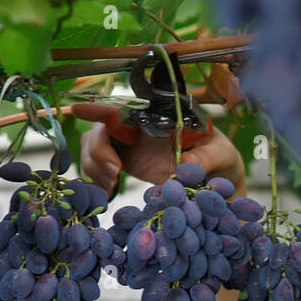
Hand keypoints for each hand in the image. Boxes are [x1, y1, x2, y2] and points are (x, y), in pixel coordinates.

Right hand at [68, 101, 246, 197]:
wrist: (220, 183)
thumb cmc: (222, 159)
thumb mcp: (222, 155)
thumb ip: (207, 157)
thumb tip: (186, 164)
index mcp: (158, 116)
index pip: (124, 107)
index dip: (98, 108)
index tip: (78, 111)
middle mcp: (138, 128)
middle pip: (101, 130)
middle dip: (98, 150)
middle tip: (114, 172)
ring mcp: (129, 147)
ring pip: (94, 150)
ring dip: (94, 168)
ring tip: (111, 187)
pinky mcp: (126, 166)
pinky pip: (100, 170)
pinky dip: (97, 182)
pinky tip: (107, 193)